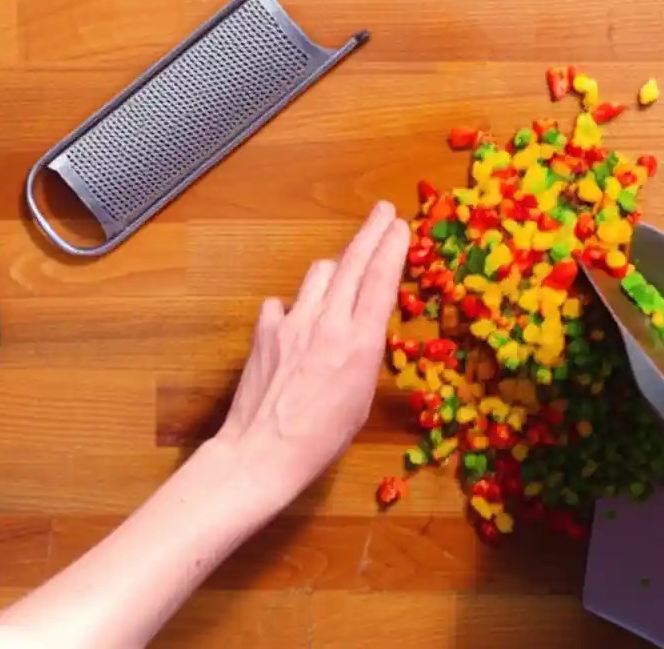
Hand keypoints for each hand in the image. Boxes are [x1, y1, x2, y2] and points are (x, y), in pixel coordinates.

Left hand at [212, 201, 409, 505]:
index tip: (401, 225)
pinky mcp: (264, 330)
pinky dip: (294, 306)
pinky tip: (296, 320)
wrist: (263, 451)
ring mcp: (291, 322)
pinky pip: (283, 303)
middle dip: (371, 233)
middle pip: (351, 263)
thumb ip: (363, 354)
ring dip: (334, 268)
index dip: (392, 248)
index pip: (380, 281)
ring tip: (343, 270)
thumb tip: (360, 328)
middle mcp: (327, 322)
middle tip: (384, 212)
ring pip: (317, 274)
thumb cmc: (322, 438)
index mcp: (359, 342)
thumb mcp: (361, 397)